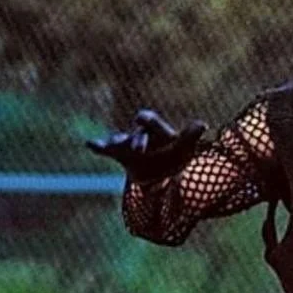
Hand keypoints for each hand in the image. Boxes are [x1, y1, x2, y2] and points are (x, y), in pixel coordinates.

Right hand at [85, 109, 206, 182]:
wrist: (163, 173)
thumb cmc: (175, 156)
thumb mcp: (185, 147)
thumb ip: (190, 135)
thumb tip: (203, 123)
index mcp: (157, 130)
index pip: (151, 122)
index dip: (147, 120)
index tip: (140, 118)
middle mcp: (141, 134)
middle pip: (137, 134)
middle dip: (137, 141)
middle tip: (139, 151)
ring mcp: (129, 144)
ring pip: (120, 140)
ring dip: (114, 142)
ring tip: (105, 145)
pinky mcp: (120, 155)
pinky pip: (107, 149)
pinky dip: (98, 146)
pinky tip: (90, 143)